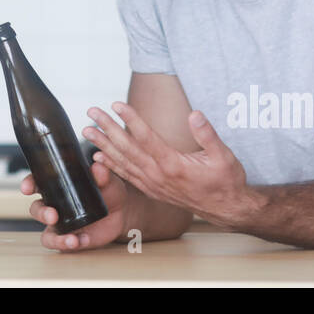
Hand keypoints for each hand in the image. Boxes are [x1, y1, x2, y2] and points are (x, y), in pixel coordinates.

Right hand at [21, 160, 128, 251]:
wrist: (121, 212)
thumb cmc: (108, 190)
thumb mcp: (107, 180)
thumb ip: (102, 174)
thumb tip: (97, 167)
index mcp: (58, 185)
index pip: (37, 182)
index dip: (28, 184)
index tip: (27, 188)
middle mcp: (55, 205)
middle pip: (37, 209)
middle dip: (41, 213)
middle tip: (53, 216)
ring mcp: (61, 224)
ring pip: (47, 234)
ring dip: (56, 238)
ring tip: (71, 239)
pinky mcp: (70, 238)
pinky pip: (63, 245)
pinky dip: (71, 245)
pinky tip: (83, 241)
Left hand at [83, 101, 250, 226]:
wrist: (225, 209)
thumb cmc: (225, 180)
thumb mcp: (224, 156)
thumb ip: (207, 134)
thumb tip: (195, 114)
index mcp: (174, 165)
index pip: (146, 138)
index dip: (130, 119)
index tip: (116, 104)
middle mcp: (158, 176)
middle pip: (127, 148)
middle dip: (108, 128)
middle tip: (92, 111)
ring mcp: (153, 185)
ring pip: (122, 162)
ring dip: (103, 144)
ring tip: (87, 130)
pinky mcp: (151, 190)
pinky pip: (127, 175)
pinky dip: (111, 165)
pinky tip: (98, 155)